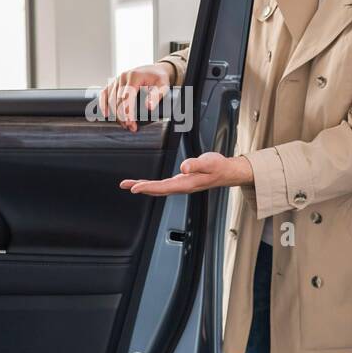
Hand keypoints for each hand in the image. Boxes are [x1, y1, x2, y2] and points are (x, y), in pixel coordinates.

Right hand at [98, 62, 172, 132]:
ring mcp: (117, 79)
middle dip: (122, 116)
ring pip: (110, 99)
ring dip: (115, 114)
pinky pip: (104, 93)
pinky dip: (103, 104)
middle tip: (131, 127)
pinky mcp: (114, 83)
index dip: (127, 111)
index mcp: (134, 76)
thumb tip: (148, 107)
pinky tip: (106, 115)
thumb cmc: (159, 78)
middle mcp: (123, 77)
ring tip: (125, 125)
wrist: (155, 70)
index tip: (130, 123)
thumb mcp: (163, 85)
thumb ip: (157, 95)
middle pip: (117, 100)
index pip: (127, 97)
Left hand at [120, 152, 252, 195]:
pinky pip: (162, 185)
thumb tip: (184, 167)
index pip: (163, 187)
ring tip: (129, 184)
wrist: (226, 171)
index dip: (148, 188)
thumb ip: (196, 164)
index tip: (135, 188)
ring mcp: (181, 185)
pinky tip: (144, 183)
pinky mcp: (181, 182)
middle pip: (157, 190)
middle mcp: (182, 186)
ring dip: (143, 187)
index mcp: (187, 183)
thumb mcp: (209, 162)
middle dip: (140, 188)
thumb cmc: (219, 166)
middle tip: (124, 185)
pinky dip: (151, 184)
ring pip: (158, 188)